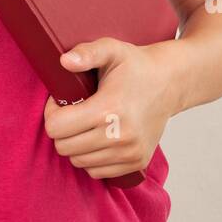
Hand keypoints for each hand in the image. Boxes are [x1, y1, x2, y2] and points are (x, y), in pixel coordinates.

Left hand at [43, 36, 180, 179]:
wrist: (170, 82)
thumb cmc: (136, 65)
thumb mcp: (111, 49)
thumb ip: (87, 52)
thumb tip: (64, 61)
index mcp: (109, 109)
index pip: (57, 128)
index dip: (52, 112)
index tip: (61, 100)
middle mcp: (120, 136)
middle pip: (64, 147)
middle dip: (61, 129)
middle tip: (72, 111)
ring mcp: (130, 153)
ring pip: (79, 162)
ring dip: (76, 145)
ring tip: (85, 124)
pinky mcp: (136, 162)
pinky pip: (97, 172)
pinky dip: (91, 158)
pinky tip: (98, 137)